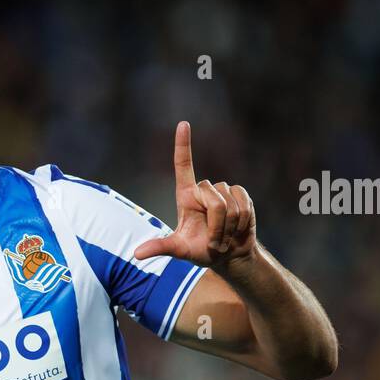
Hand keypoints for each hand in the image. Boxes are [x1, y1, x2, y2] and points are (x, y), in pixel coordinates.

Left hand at [133, 121, 256, 267]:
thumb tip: (136, 254)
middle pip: (213, 199)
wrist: (229, 255)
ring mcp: (223, 191)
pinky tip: (238, 228)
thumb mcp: (179, 250)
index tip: (183, 124)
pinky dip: (241, 222)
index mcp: (186, 195)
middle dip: (215, 225)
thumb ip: (159, 247)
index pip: (183, 165)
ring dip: (228, 227)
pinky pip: (243, 203)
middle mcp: (204, 189)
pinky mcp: (241, 195)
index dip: (183, 145)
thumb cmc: (201, 251)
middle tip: (213, 240)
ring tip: (224, 235)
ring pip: (228, 204)